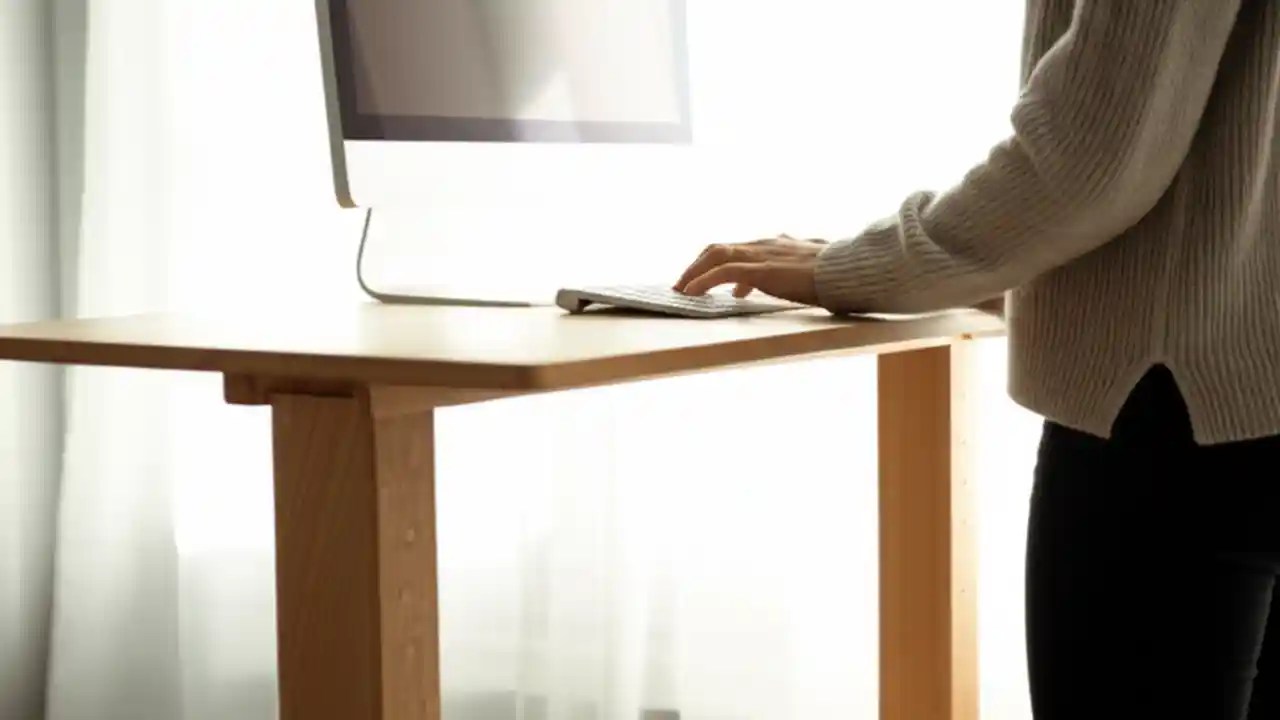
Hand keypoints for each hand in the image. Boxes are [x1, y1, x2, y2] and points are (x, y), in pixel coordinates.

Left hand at [673, 235, 827, 304]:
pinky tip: (691, 293)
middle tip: (684, 284)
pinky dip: (703, 281)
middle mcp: (765, 245)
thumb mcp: (807, 272)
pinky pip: (724, 272)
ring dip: (693, 273)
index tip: (704, 279)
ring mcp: (763, 255)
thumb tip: (780, 283)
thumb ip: (789, 274)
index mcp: (775, 246)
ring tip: (681, 289)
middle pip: (719, 248)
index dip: (716, 262)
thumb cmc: (834, 274)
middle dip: (698, 265)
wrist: (849, 271)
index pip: (737, 249)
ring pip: (716, 256)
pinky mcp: (763, 269)